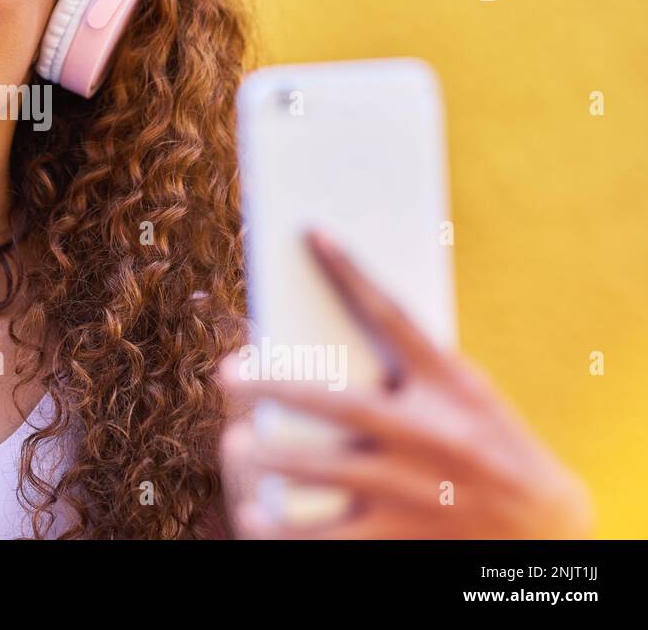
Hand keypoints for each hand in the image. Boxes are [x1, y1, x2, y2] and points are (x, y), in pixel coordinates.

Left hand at [213, 230, 594, 538]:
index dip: (353, 273)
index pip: (396, 317)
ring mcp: (413, 491)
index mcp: (447, 386)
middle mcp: (429, 435)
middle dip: (275, 387)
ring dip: (271, 457)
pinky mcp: (401, 537)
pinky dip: (282, 528)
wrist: (545, 528)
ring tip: (233, 445)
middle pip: (338, 404)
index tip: (313, 233)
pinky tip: (250, 514)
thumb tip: (322, 325)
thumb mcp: (464, 392)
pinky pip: (328, 536)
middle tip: (226, 375)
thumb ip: (406, 363)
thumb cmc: (488, 442)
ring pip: (324, 472)